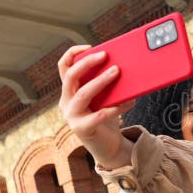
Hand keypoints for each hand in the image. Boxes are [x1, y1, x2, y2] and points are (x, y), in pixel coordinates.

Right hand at [58, 45, 135, 168]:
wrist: (108, 146)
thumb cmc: (107, 118)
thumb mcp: (105, 98)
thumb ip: (108, 84)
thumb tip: (124, 65)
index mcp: (70, 91)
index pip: (64, 67)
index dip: (73, 54)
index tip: (90, 46)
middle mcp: (66, 102)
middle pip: (70, 77)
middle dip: (87, 63)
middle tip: (105, 55)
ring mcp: (72, 117)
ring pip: (83, 93)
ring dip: (101, 80)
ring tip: (117, 71)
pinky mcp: (82, 129)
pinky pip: (99, 115)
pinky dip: (115, 107)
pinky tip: (129, 102)